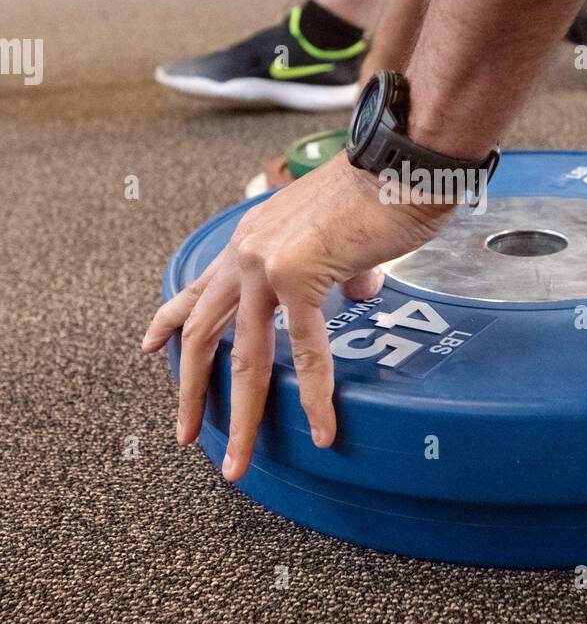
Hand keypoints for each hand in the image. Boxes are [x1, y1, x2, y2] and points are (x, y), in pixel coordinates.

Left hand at [142, 154, 451, 480]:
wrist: (399, 163)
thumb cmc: (380, 191)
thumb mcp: (339, 237)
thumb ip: (335, 272)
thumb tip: (354, 292)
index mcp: (251, 239)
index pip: (200, 288)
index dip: (170, 320)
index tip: (150, 345)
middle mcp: (248, 252)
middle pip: (205, 333)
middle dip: (191, 391)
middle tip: (184, 432)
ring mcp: (266, 265)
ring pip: (244, 357)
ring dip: (241, 416)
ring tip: (237, 460)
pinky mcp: (298, 276)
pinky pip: (307, 351)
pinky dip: (316, 396)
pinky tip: (321, 429)